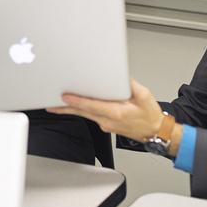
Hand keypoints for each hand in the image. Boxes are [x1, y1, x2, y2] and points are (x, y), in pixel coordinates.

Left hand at [47, 77, 164, 142]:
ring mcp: (106, 124)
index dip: (76, 101)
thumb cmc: (150, 116)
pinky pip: (90, 116)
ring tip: (55, 105)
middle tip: (50, 103)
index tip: (65, 97)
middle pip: (82, 112)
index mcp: (116, 113)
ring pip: (84, 115)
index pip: (91, 106)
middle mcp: (108, 120)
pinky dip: (80, 111)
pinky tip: (73, 107)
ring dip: (70, 110)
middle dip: (65, 108)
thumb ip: (131, 84)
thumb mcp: (145, 95)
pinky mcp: (106, 124)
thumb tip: (121, 74)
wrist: (155, 131)